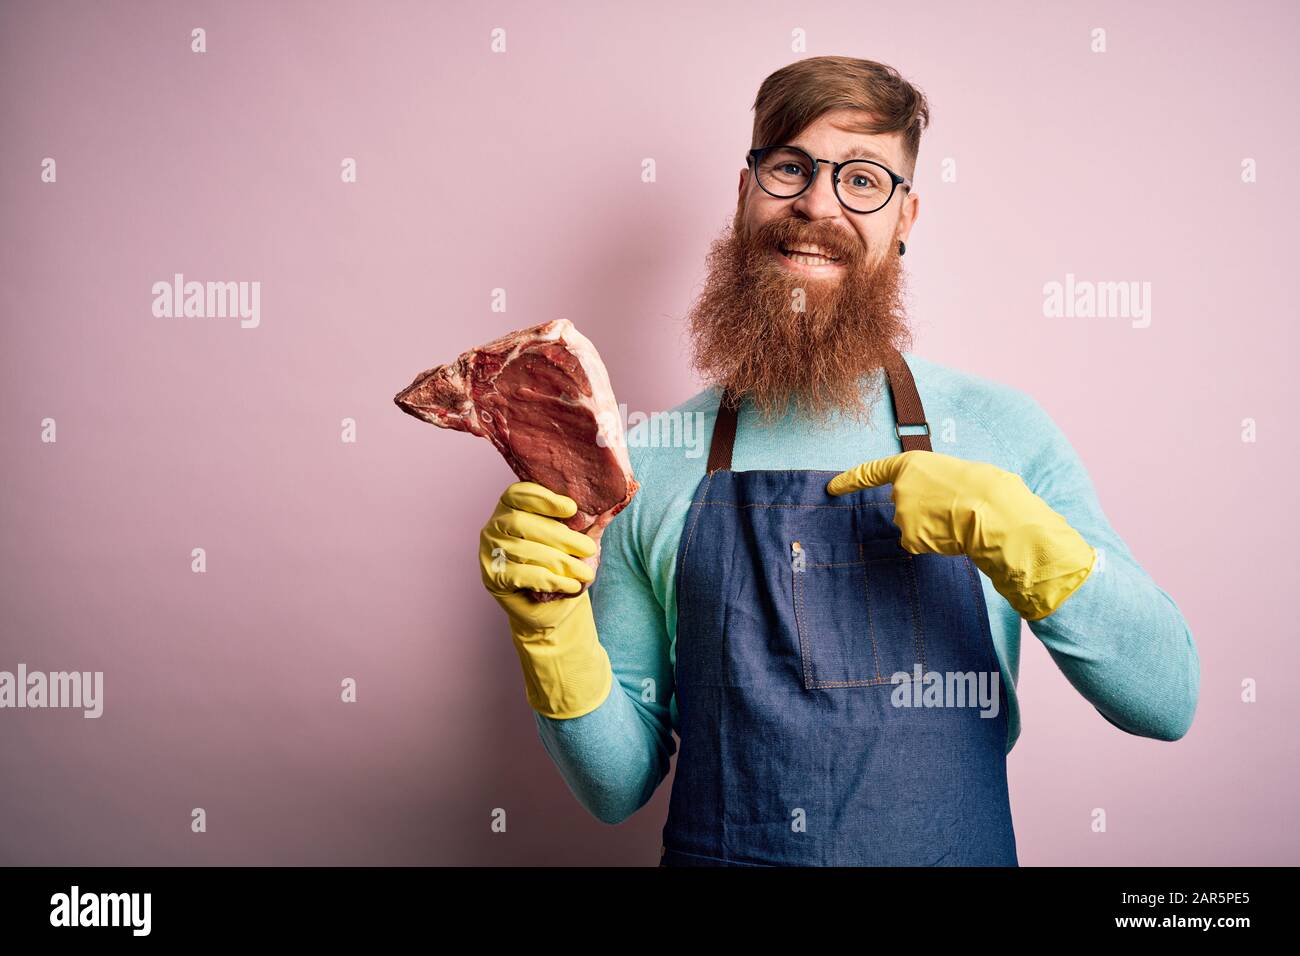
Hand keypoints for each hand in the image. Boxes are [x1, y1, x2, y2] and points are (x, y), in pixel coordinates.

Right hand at [480, 481, 597, 633]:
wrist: (549, 605)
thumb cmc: (561, 564)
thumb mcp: (577, 540)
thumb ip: (589, 524)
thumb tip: (611, 510)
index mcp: (512, 506)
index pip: (519, 493)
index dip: (543, 499)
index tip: (572, 509)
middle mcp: (495, 525)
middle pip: (522, 523)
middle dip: (560, 537)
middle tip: (588, 549)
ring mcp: (489, 551)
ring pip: (523, 551)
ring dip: (559, 562)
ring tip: (585, 573)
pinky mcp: (492, 577)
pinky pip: (521, 575)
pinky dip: (549, 580)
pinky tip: (570, 585)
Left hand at [826, 451, 1095, 619]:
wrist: (994, 512)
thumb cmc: (987, 489)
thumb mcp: (957, 473)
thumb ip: (934, 484)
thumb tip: (935, 505)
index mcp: (912, 464)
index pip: (872, 471)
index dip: (850, 479)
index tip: (831, 487)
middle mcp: (900, 489)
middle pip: (904, 506)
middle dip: (924, 511)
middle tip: (954, 509)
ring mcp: (902, 515)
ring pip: (914, 527)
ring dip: (933, 527)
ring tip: (959, 521)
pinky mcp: (909, 537)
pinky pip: (920, 544)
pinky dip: (935, 543)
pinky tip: (952, 536)